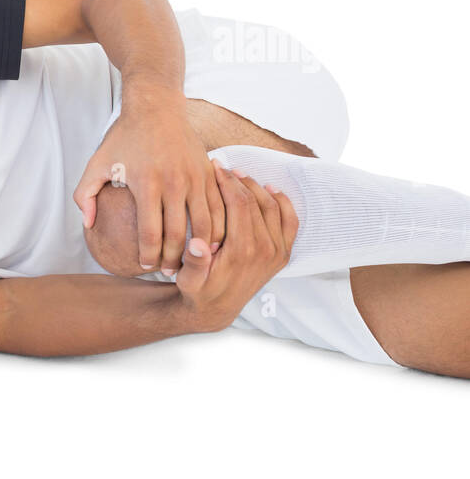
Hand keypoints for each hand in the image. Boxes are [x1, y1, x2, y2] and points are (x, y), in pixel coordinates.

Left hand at [74, 95, 224, 275]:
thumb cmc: (124, 138)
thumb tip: (88, 223)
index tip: (143, 266)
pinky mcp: (211, 173)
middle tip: (169, 272)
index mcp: (146, 183)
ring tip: (191, 262)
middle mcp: (175, 182)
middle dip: (174, 260)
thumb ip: (85, 194)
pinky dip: (218, 229)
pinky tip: (210, 243)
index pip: (150, 232)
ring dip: (200, 249)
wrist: (156, 107)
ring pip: (206, 225)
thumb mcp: (97, 163)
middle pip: (179, 234)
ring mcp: (197, 177)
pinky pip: (221, 209)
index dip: (148, 255)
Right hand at [175, 161, 298, 330]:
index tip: (215, 168)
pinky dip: (283, 202)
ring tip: (239, 175)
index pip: (239, 204)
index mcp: (242, 252)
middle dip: (238, 180)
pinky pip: (290, 221)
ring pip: (272, 207)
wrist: (216, 310)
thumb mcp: (188, 280)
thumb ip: (194, 262)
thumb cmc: (198, 290)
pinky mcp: (282, 254)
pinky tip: (270, 189)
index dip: (227, 182)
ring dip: (257, 187)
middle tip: (223, 168)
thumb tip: (195, 243)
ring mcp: (277, 252)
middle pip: (255, 201)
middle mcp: (265, 251)